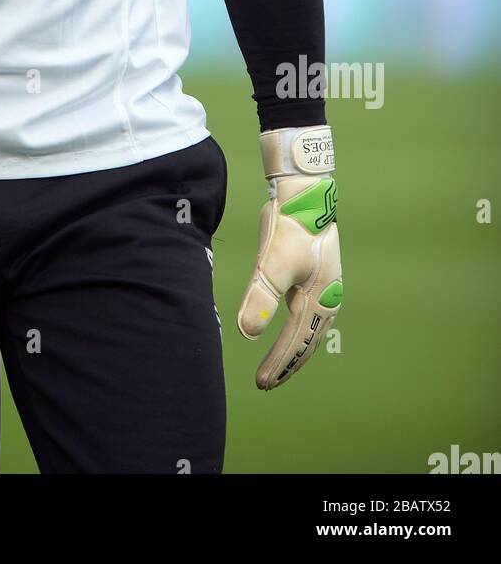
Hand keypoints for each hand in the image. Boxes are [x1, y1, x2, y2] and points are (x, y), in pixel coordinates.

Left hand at [237, 124, 340, 389]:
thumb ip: (260, 297)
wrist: (304, 191)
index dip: (278, 363)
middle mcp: (326, 297)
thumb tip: (247, 333)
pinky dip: (297, 330)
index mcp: (319, 298)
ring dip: (294, 348)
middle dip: (287, 362)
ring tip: (278, 365)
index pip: (296, 341)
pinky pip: (308, 313)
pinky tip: (289, 330)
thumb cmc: (290, 226)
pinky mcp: (316, 275)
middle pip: (307, 341)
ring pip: (309, 329)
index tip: (262, 382)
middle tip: (266, 383)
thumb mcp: (271, 262)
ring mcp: (324, 286)